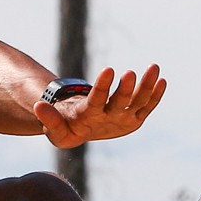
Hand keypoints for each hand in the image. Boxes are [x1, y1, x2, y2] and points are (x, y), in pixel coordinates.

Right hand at [33, 64, 165, 147]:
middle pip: (121, 103)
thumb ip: (47, 119)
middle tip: (130, 72)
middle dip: (126, 89)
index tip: (107, 69)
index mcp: (89, 120)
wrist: (82, 133)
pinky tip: (162, 79)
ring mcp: (125, 119)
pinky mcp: (135, 118)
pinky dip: (156, 95)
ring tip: (154, 67)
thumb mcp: (54, 129)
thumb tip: (38, 105)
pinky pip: (148, 106)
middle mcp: (110, 120)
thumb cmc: (66, 127)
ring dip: (147, 86)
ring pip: (139, 102)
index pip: (97, 102)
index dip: (103, 87)